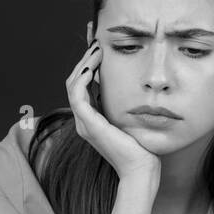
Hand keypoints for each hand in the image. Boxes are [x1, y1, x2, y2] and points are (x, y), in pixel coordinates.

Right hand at [66, 43, 158, 179]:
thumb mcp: (130, 119)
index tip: (97, 49)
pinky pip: (78, 96)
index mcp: (91, 119)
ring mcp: (84, 123)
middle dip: (84, 61)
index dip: (86, 65)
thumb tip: (129, 85)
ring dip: (83, 65)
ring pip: (73, 86)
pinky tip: (93, 68)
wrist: (140, 169)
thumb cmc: (140, 147)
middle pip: (74, 82)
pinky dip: (82, 79)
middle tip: (95, 44)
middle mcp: (83, 120)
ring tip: (95, 51)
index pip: (81, 86)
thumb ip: (124, 104)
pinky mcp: (89, 125)